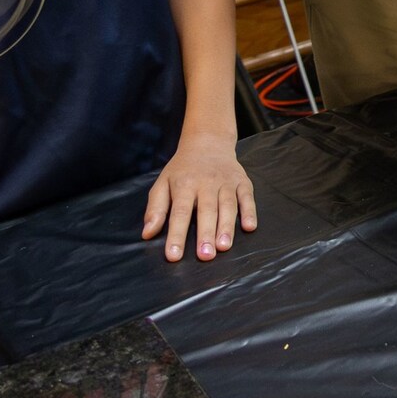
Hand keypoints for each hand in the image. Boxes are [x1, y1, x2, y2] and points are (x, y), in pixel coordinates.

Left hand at [142, 132, 256, 261]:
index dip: (177, 234)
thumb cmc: (182, 170)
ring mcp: (226, 181)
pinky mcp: (242, 181)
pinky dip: (249, 211)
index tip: (174, 255)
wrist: (208, 141)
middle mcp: (206, 182)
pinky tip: (249, 227)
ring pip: (227, 205)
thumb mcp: (162, 183)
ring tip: (223, 247)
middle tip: (205, 256)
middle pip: (206, 210)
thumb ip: (156, 209)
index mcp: (184, 184)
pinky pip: (247, 197)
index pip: (179, 212)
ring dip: (226, 226)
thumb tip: (147, 234)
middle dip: (205, 233)